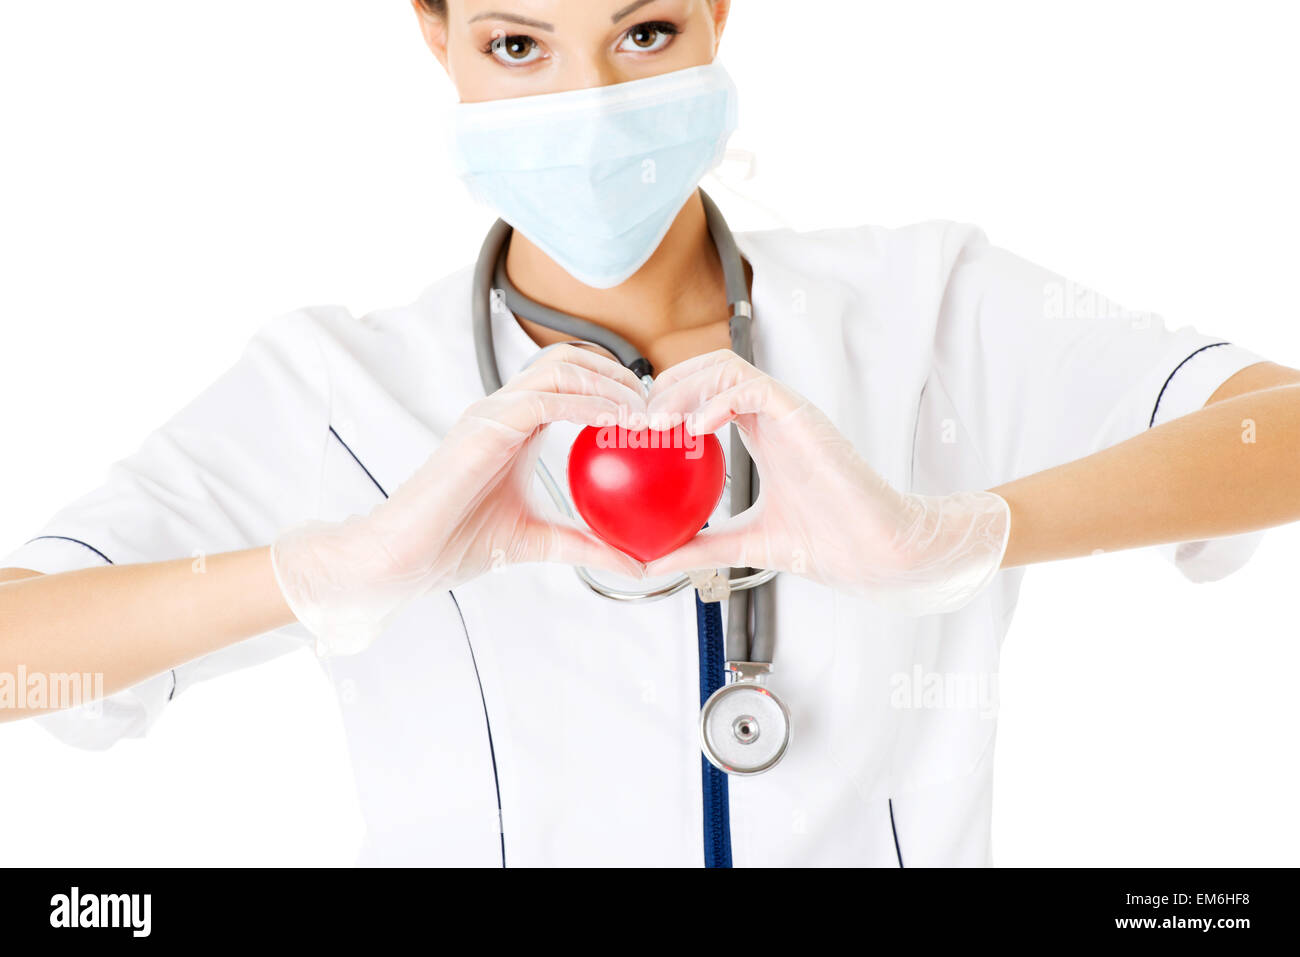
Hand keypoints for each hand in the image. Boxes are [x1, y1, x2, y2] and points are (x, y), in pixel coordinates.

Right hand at [272, 345, 646, 655]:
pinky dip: (586, 405)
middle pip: (568, 359)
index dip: (612, 386)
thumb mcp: (538, 541)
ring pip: (559, 368)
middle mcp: (502, 410)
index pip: (569, 380)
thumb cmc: (457, 546)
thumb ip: (585, 544)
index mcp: (514, 426)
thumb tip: (636, 566)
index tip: (651, 415)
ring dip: (608, 384)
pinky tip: (618, 425)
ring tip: (643, 414)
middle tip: (655, 407)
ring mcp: (491, 413)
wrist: (404, 558)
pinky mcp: (484, 426)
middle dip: (617, 374)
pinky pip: (543, 400)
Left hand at [644, 350, 1009, 613]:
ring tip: (656, 423)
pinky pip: (750, 386)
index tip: (632, 434)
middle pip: (704, 370)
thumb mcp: (744, 544)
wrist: (873, 550)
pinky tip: (694, 430)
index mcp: (758, 434)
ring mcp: (786, 410)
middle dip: (663, 387)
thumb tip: (652, 563)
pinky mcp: (800, 413)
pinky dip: (717, 399)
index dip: (663, 403)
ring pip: (723, 367)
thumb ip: (700, 546)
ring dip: (683, 387)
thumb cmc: (825, 543)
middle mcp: (769, 415)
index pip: (701, 395)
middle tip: (633, 423)